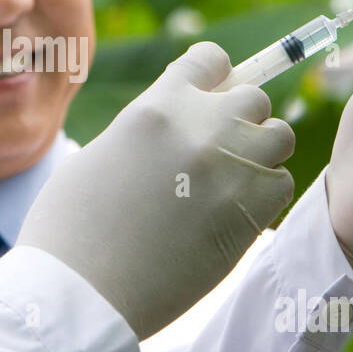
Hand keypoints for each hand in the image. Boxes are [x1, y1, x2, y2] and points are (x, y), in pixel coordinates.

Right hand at [18, 42, 294, 339]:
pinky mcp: (250, 215)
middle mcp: (201, 128)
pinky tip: (232, 213)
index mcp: (157, 106)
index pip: (212, 60)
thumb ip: (149, 129)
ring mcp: (231, 170)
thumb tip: (180, 126)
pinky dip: (263, 196)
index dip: (213, 78)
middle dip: (239, 119)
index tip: (208, 98)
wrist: (80, 291)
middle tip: (216, 151)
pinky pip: (280, 184)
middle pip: (254, 98)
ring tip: (229, 181)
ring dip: (259, 153)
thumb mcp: (102, 153)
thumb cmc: (72, 227)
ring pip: (279, 137)